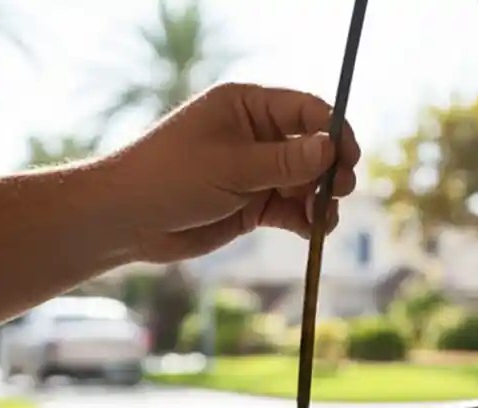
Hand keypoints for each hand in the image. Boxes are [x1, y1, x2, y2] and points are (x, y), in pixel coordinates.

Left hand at [90, 82, 361, 262]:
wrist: (128, 220)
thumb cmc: (170, 178)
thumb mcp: (231, 167)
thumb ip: (284, 161)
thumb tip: (331, 149)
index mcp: (247, 106)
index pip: (305, 110)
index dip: (333, 131)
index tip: (349, 158)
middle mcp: (255, 134)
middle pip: (312, 146)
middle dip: (330, 170)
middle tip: (340, 191)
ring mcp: (256, 171)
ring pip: (306, 182)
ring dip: (320, 200)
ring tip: (322, 219)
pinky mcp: (253, 205)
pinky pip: (292, 209)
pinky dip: (305, 220)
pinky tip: (312, 231)